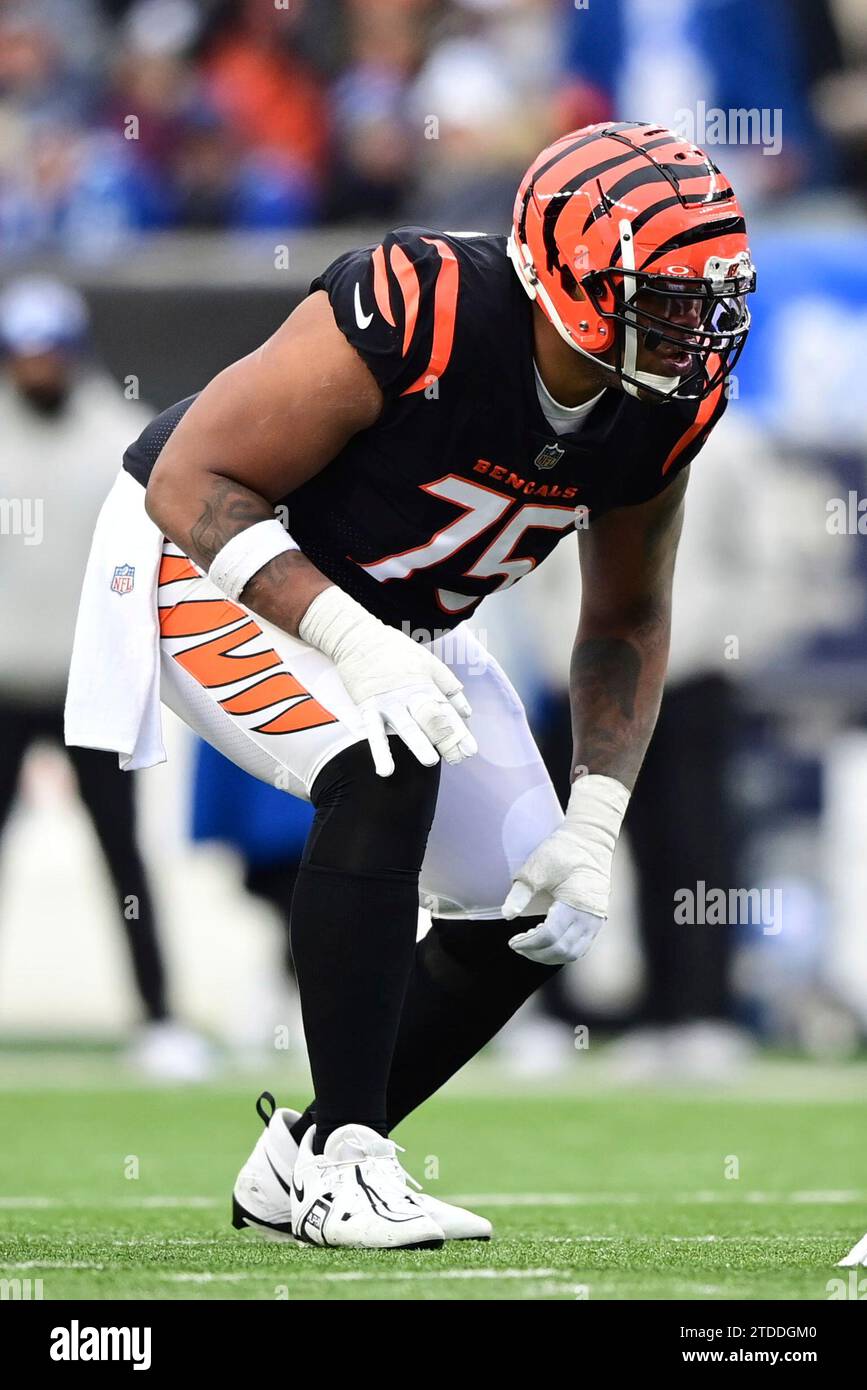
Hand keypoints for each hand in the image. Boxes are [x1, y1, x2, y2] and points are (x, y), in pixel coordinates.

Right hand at [299, 586, 476, 776]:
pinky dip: (380, 752)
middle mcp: (410, 695)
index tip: (470, 750)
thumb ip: (449, 688)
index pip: (448, 712)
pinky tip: (386, 770)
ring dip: (419, 744)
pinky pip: (374, 733)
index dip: (460, 732)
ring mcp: (388, 702)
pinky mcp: (368, 707)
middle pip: (432, 720)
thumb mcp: (429, 663)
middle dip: (446, 740)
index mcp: (427, 684)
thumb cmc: (396, 651)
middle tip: (458, 759)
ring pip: (406, 726)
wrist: (358, 638)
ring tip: (431, 761)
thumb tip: (466, 713)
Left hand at [501, 773, 629, 963]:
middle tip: (518, 946)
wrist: (591, 840)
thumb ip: (521, 892)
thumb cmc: (563, 850)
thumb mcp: (538, 866)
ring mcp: (596, 920)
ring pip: (573, 952)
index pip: (550, 936)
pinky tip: (546, 942)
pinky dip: (562, 950)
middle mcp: (590, 916)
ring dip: (550, 955)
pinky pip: (581, 946)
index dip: (529, 943)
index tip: (513, 941)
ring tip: (530, 947)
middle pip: (562, 949)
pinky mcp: (597, 920)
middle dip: (536, 953)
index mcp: (575, 903)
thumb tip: (506, 915)